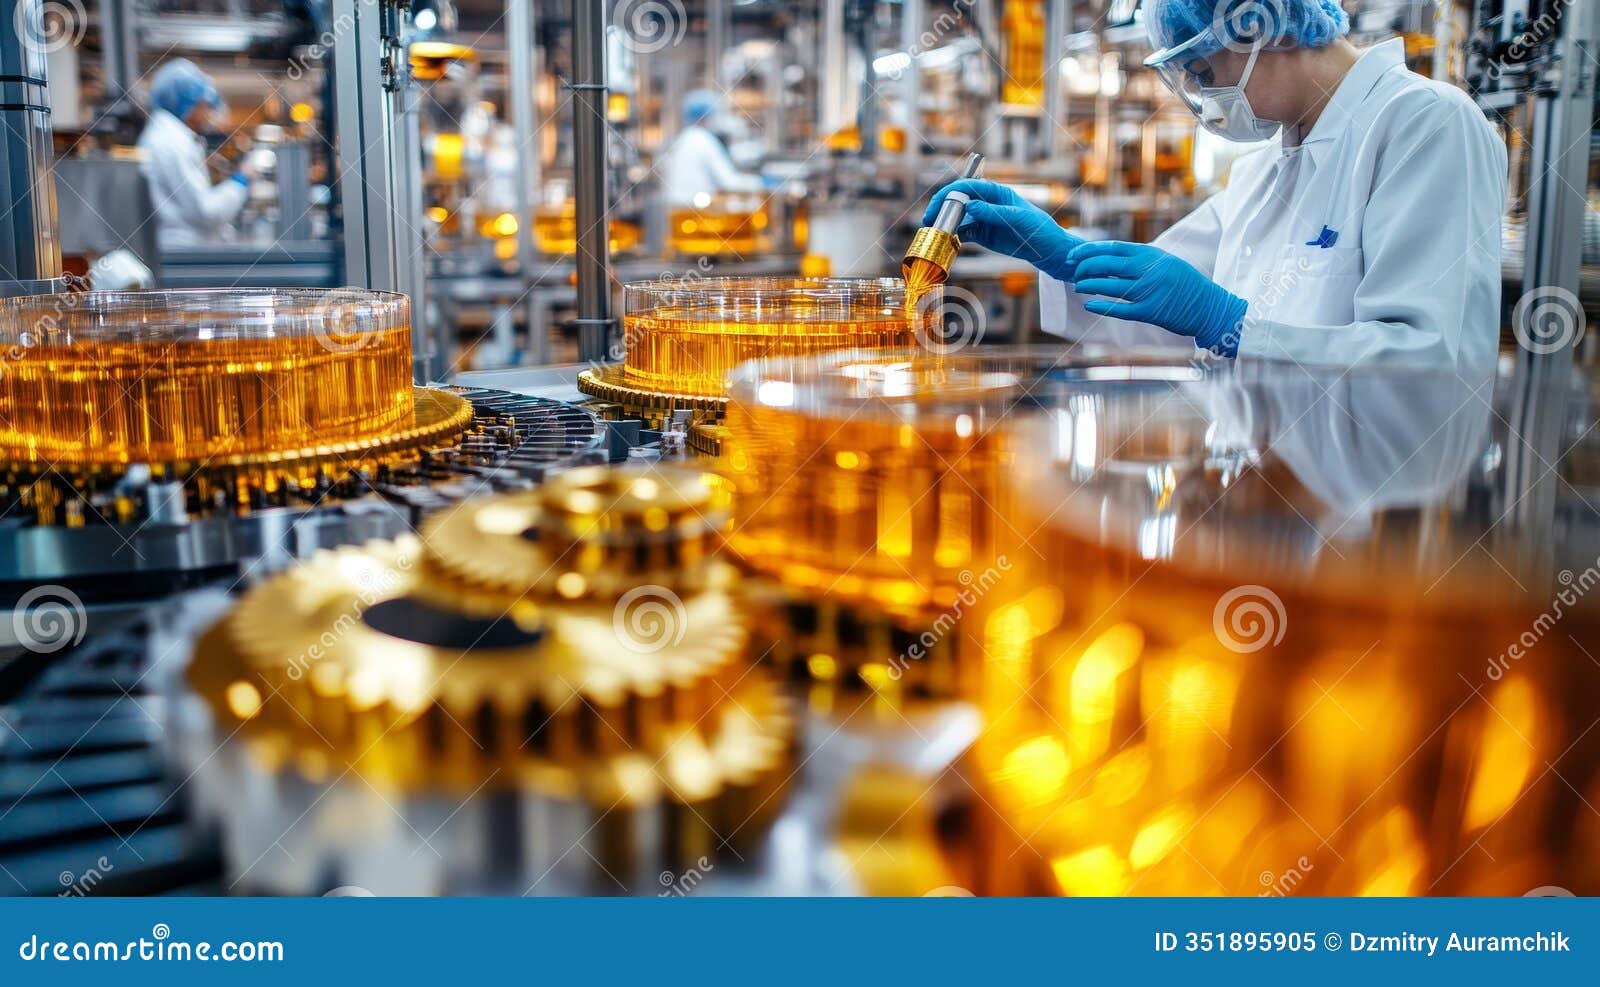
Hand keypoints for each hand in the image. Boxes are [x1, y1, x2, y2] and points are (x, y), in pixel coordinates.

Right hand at [922, 179, 1081, 280]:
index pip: (967, 187)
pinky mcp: (982, 233)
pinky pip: (963, 232)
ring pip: (958, 216)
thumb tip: (971, 206)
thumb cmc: (1038, 228)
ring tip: (933, 233)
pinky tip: (946, 242)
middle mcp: (986, 202)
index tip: (938, 205)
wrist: (1047, 249)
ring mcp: (983, 218)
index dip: (950, 194)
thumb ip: (993, 212)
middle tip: (929, 221)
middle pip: (958, 200)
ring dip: (945, 223)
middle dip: (942, 208)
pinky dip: (953, 236)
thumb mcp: (1017, 219)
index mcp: (996, 192)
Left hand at [1068, 241, 1247, 355]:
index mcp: (1152, 255)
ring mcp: (1149, 291)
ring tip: (1077, 286)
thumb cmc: (1186, 284)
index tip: (1073, 254)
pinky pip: (1121, 309)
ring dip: (1089, 285)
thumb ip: (1143, 259)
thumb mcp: (1166, 262)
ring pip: (1110, 286)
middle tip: (1072, 272)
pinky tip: (1089, 304)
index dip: (1089, 250)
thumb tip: (1115, 256)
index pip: (1113, 247)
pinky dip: (1103, 306)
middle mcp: (1149, 270)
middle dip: (1085, 267)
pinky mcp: (1150, 311)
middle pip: (1107, 265)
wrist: (1209, 306)